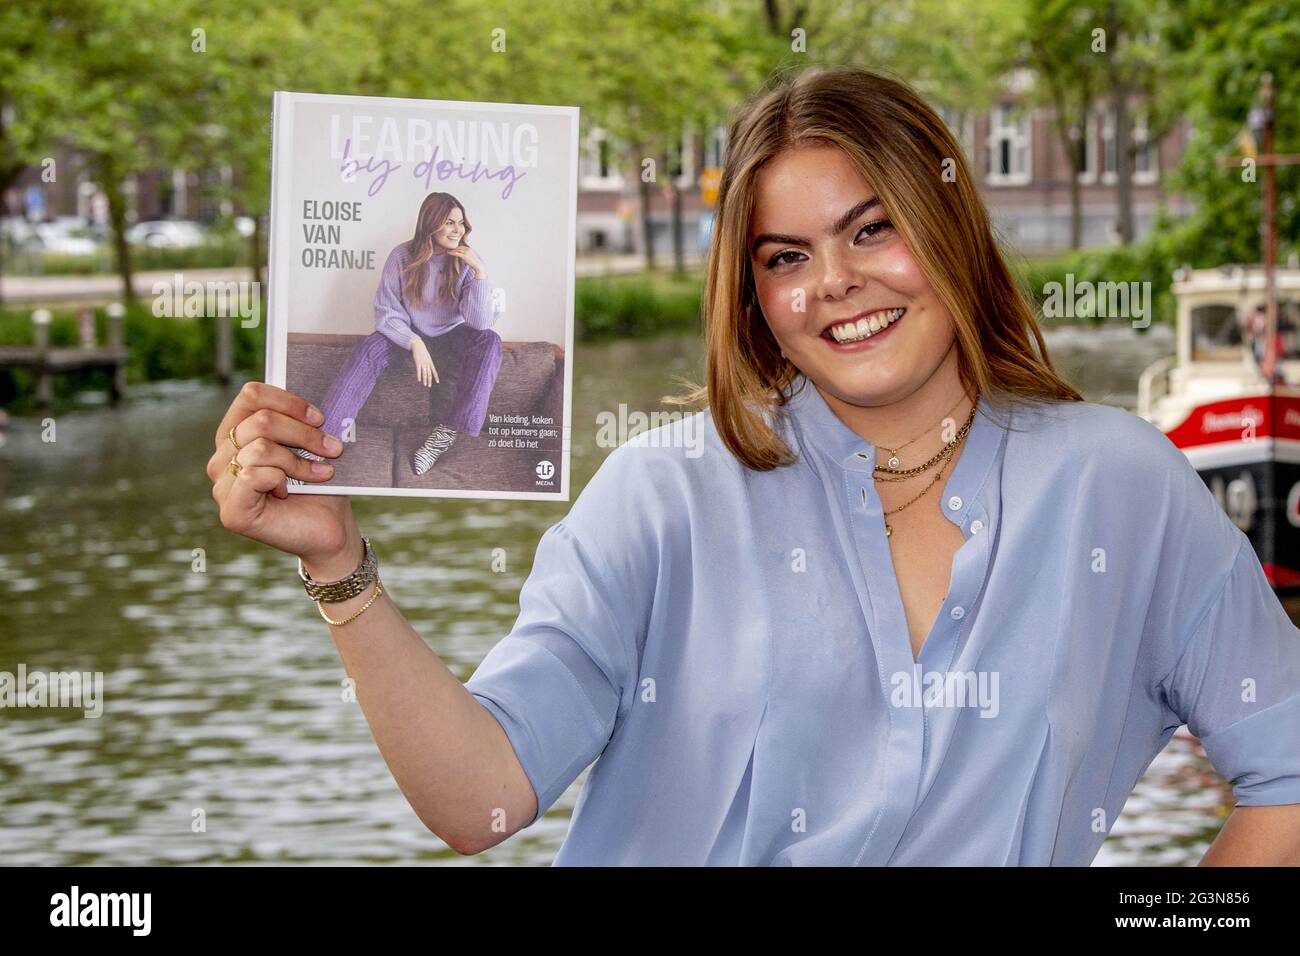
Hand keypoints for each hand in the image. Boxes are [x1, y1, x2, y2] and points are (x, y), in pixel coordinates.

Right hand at [207, 381, 360, 570]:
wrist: (330, 528)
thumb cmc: (318, 485)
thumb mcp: (309, 446)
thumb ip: (298, 422)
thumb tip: (311, 402)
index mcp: (236, 435)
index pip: (251, 395)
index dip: (288, 401)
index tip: (319, 417)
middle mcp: (222, 458)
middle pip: (260, 421)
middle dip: (304, 433)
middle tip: (333, 449)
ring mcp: (222, 487)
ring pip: (260, 448)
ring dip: (299, 460)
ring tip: (322, 474)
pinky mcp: (232, 512)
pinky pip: (252, 476)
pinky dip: (281, 480)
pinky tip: (291, 492)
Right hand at [410, 336, 439, 387]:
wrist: (418, 345)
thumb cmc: (422, 351)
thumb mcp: (426, 356)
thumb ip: (427, 362)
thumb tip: (427, 367)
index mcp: (430, 362)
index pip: (434, 371)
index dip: (436, 377)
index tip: (438, 382)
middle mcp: (427, 363)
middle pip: (429, 373)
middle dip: (429, 380)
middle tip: (429, 386)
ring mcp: (423, 363)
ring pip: (425, 373)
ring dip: (425, 380)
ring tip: (425, 385)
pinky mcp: (418, 362)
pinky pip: (419, 370)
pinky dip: (419, 375)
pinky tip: (419, 380)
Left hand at [446, 243, 484, 278]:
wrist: (479, 265)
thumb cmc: (477, 263)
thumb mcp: (474, 257)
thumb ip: (470, 255)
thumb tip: (467, 257)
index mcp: (470, 249)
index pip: (462, 247)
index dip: (457, 248)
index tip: (454, 249)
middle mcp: (468, 249)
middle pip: (459, 247)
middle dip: (454, 248)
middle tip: (449, 249)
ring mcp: (466, 252)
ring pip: (457, 250)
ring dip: (452, 250)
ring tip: (448, 251)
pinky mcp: (464, 255)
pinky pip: (456, 253)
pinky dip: (451, 252)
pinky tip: (448, 252)